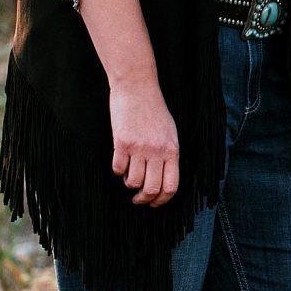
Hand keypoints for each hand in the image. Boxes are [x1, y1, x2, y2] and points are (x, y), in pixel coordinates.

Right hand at [109, 78, 179, 205]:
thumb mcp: (170, 133)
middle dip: (143, 199)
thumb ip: (168, 155)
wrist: (137, 88)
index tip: (154, 203)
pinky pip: (118, 168)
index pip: (171, 186)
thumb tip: (163, 179)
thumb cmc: (154, 110)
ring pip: (133, 181)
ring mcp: (139, 147)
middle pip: (151, 188)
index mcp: (173, 150)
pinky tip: (120, 163)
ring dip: (129, 182)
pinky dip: (118, 170)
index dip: (162, 200)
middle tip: (138, 199)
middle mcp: (157, 151)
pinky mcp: (122, 143)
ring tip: (129, 174)